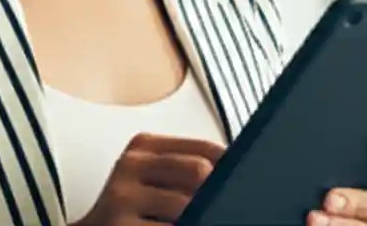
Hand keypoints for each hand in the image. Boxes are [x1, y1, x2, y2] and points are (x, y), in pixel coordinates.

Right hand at [75, 132, 223, 225]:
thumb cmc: (129, 210)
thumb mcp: (152, 179)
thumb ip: (187, 169)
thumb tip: (237, 171)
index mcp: (144, 146)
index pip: (206, 148)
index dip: (232, 167)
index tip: (245, 180)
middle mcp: (130, 166)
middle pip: (199, 172)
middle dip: (215, 193)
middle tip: (224, 207)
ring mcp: (122, 198)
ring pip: (186, 206)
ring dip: (202, 217)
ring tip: (204, 219)